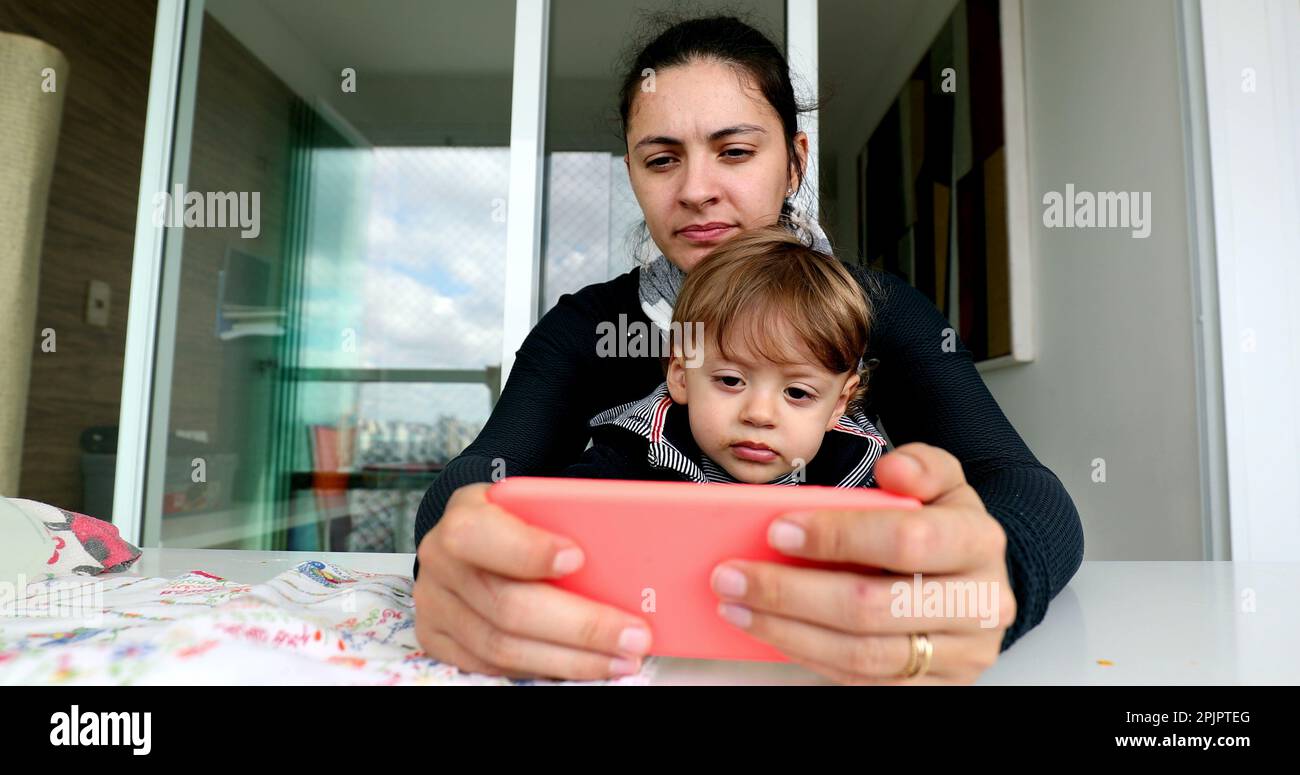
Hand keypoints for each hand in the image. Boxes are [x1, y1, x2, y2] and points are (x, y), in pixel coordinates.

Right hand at [413, 483, 653, 679]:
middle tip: (633, 634)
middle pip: (508, 605)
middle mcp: (443, 561)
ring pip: (504, 647)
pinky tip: (585, 663)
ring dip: (572, 658)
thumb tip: (627, 552)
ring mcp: (436, 605)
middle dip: (580, 625)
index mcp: (466, 513)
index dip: (530, 550)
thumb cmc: (516, 520)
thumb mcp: (537, 502)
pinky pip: (495, 667)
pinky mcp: (439, 639)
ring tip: (622, 658)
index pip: (485, 535)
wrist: (472, 538)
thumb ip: (569, 519)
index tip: (578, 558)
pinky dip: (546, 668)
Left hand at [709, 442, 1014, 683]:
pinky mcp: (934, 687)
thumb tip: (893, 469)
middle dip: (790, 593)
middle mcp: (979, 604)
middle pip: (872, 608)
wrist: (977, 582)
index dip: (838, 536)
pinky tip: (771, 632)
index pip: (906, 541)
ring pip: (862, 654)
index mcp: (978, 541)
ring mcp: (959, 655)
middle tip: (733, 576)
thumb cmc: (944, 527)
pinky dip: (809, 656)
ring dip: (788, 632)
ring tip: (737, 607)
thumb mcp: (941, 482)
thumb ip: (922, 465)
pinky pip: (862, 681)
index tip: (778, 530)